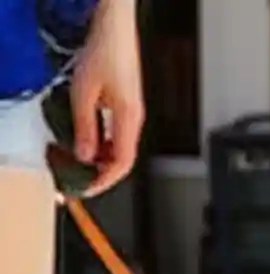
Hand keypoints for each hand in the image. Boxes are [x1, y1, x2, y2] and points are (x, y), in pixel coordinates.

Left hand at [70, 0, 143, 196]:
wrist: (116, 30)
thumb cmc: (105, 54)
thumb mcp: (84, 94)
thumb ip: (84, 127)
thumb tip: (83, 154)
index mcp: (129, 119)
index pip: (122, 163)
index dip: (104, 181)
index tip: (87, 188)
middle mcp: (135, 119)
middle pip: (122, 159)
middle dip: (100, 172)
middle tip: (78, 177)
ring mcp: (132, 112)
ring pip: (119, 147)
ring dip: (99, 157)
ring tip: (76, 159)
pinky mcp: (126, 105)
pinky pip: (116, 133)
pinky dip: (101, 143)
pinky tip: (85, 138)